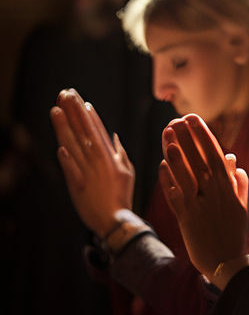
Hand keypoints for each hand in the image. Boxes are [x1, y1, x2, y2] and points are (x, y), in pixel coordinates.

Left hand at [51, 89, 134, 235]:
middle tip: (65, 94)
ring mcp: (88, 173)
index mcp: (110, 156)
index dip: (88, 115)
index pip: (97, 130)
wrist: (114, 219)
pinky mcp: (78, 185)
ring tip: (55, 110)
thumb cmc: (120, 195)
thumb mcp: (127, 171)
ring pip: (74, 146)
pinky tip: (60, 147)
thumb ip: (119, 152)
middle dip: (74, 112)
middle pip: (84, 132)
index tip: (80, 100)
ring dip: (64, 128)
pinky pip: (71, 170)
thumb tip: (113, 135)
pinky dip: (67, 160)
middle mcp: (99, 161)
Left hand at [159, 114, 248, 280]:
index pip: (214, 155)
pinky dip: (167, 182)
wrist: (226, 262)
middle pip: (198, 161)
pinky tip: (161, 166)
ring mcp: (198, 206)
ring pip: (184, 176)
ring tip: (167, 136)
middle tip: (176, 120)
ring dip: (175, 155)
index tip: (194, 119)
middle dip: (187, 139)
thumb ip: (239, 182)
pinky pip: (174, 196)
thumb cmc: (236, 232)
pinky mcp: (185, 219)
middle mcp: (213, 194)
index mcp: (229, 188)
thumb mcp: (244, 205)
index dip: (203, 135)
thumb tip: (232, 159)